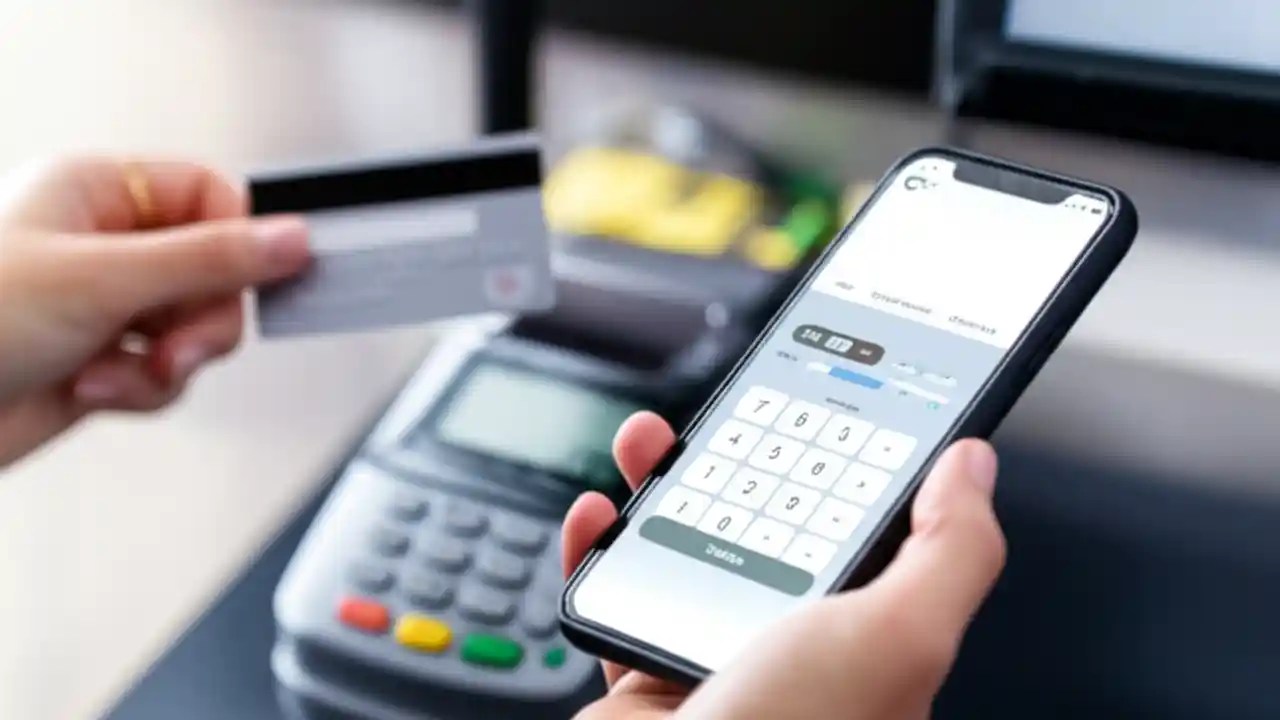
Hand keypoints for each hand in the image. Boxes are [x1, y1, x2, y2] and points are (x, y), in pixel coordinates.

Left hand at [0, 157, 309, 464]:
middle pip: (216, 273)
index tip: (265, 274)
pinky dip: (144, 389)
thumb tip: (290, 238)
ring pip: (196, 330)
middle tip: (177, 344)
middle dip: (202, 322)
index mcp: (100, 192)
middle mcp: (107, 244)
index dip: (242, 240)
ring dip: (168, 364)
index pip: (213, 198)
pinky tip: (95, 388)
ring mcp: (107, 304)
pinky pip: (167, 373)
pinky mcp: (104, 359)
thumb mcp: (103, 280)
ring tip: (123, 371)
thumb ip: (210, 260)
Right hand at [562, 412, 1005, 718]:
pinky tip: (598, 517)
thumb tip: (975, 466)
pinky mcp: (648, 681)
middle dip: (743, 460)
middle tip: (724, 414)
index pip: (870, 529)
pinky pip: (622, 595)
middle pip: (770, 524)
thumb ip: (951, 550)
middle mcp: (796, 651)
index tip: (828, 405)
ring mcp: (718, 664)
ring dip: (661, 487)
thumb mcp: (898, 637)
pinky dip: (601, 550)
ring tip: (648, 443)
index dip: (851, 461)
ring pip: (689, 549)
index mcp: (869, 639)